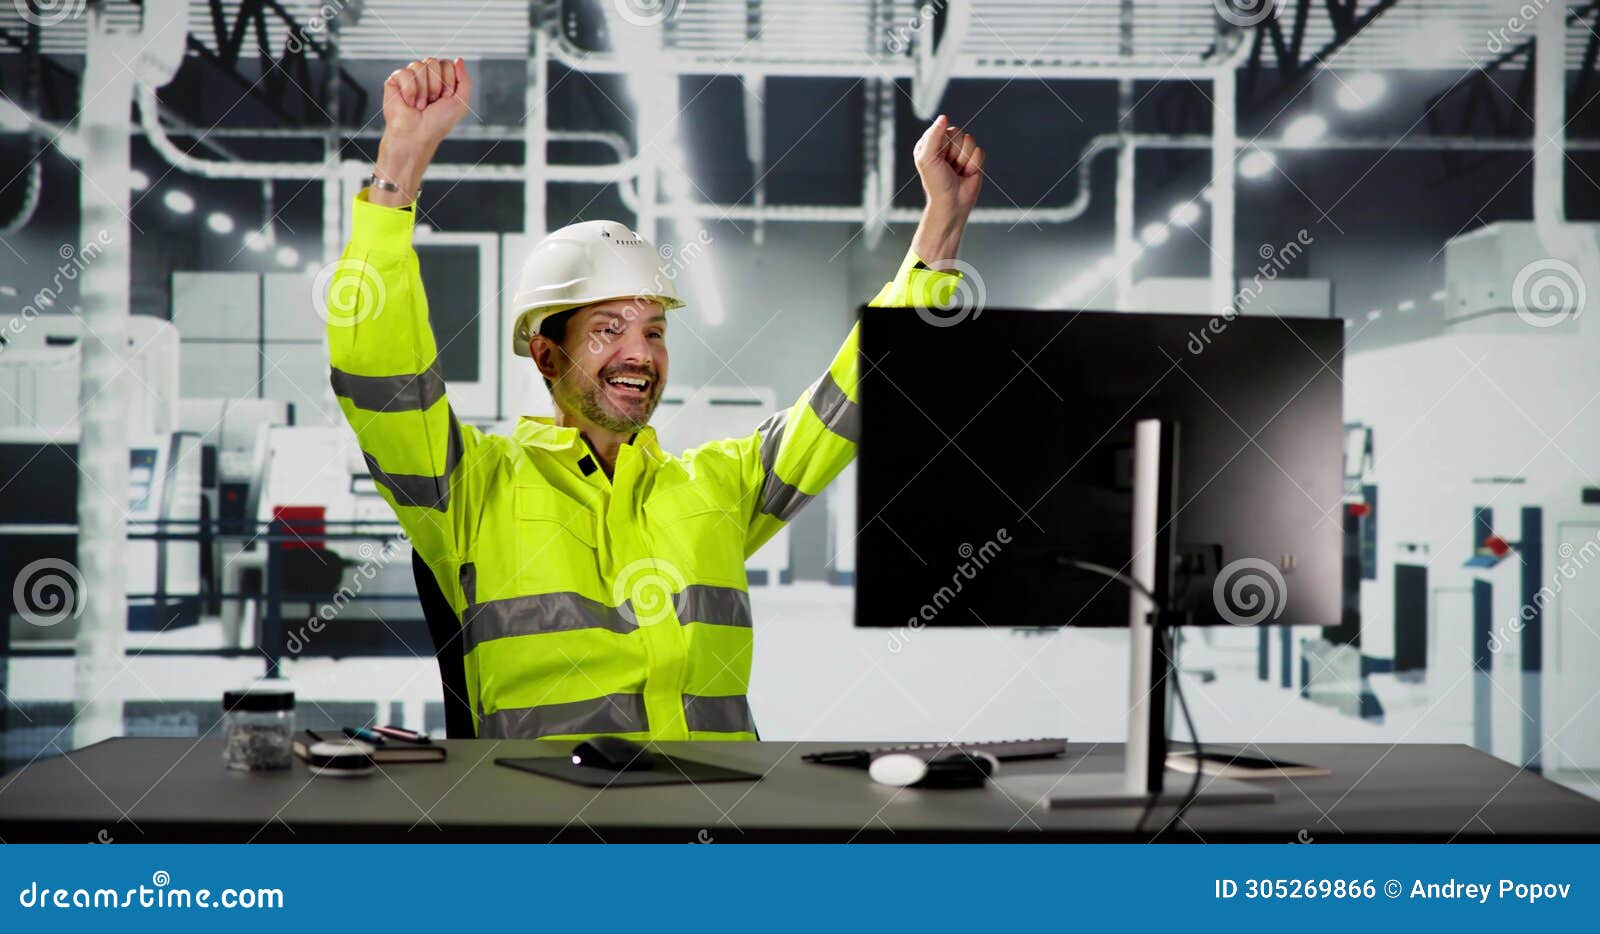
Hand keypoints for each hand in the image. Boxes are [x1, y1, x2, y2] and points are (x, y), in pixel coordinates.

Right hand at [371, 57, 472, 205]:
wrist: (417, 135)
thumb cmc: (438, 123)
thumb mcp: (461, 102)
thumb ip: (465, 80)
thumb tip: (459, 59)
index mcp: (441, 80)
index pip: (447, 63)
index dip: (448, 82)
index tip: (445, 99)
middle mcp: (425, 76)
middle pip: (433, 61)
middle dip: (436, 85)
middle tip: (431, 102)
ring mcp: (410, 77)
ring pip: (419, 65)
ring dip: (423, 90)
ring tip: (420, 105)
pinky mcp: (394, 80)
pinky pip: (405, 73)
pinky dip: (409, 91)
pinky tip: (408, 102)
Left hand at [913, 115, 984, 217]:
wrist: (952, 203)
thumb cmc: (936, 183)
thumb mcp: (928, 158)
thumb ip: (934, 136)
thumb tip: (943, 116)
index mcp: (930, 142)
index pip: (943, 128)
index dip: (944, 145)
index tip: (938, 159)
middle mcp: (945, 144)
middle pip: (958, 133)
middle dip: (955, 153)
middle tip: (948, 167)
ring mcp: (960, 151)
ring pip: (970, 141)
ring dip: (964, 160)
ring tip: (957, 171)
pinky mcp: (973, 159)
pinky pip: (980, 151)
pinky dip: (973, 165)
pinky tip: (966, 174)